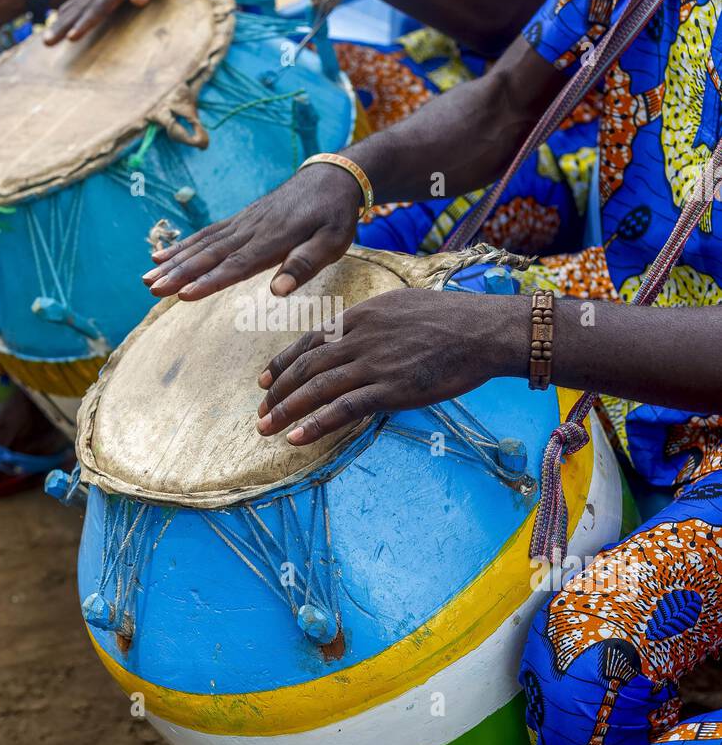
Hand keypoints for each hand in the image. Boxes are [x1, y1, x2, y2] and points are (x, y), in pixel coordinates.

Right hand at [45, 0, 181, 44]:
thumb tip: (138, 1)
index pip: (101, 5)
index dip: (87, 21)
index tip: (72, 37)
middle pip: (81, 6)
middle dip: (63, 25)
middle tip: (46, 42)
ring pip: (77, 3)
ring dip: (61, 21)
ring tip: (46, 39)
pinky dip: (68, 10)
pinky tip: (58, 18)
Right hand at [143, 164, 361, 300]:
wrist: (331, 176)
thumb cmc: (334, 216)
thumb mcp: (332, 242)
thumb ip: (305, 264)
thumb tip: (277, 290)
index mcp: (274, 239)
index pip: (236, 265)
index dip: (209, 281)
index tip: (183, 295)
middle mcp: (251, 230)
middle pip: (210, 255)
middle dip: (179, 274)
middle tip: (152, 290)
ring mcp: (242, 223)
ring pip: (202, 244)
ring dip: (174, 261)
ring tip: (147, 278)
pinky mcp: (240, 220)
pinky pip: (206, 233)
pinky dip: (183, 245)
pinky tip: (163, 256)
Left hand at [255, 290, 525, 445]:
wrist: (483, 330)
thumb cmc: (454, 318)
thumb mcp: (404, 307)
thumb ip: (377, 323)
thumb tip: (361, 335)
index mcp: (362, 316)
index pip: (311, 341)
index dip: (284, 362)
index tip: (265, 379)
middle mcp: (359, 338)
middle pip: (306, 367)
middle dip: (277, 390)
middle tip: (260, 410)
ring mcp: (373, 364)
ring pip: (316, 389)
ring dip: (286, 410)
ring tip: (265, 428)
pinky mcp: (389, 389)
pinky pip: (342, 409)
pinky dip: (315, 424)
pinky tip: (296, 437)